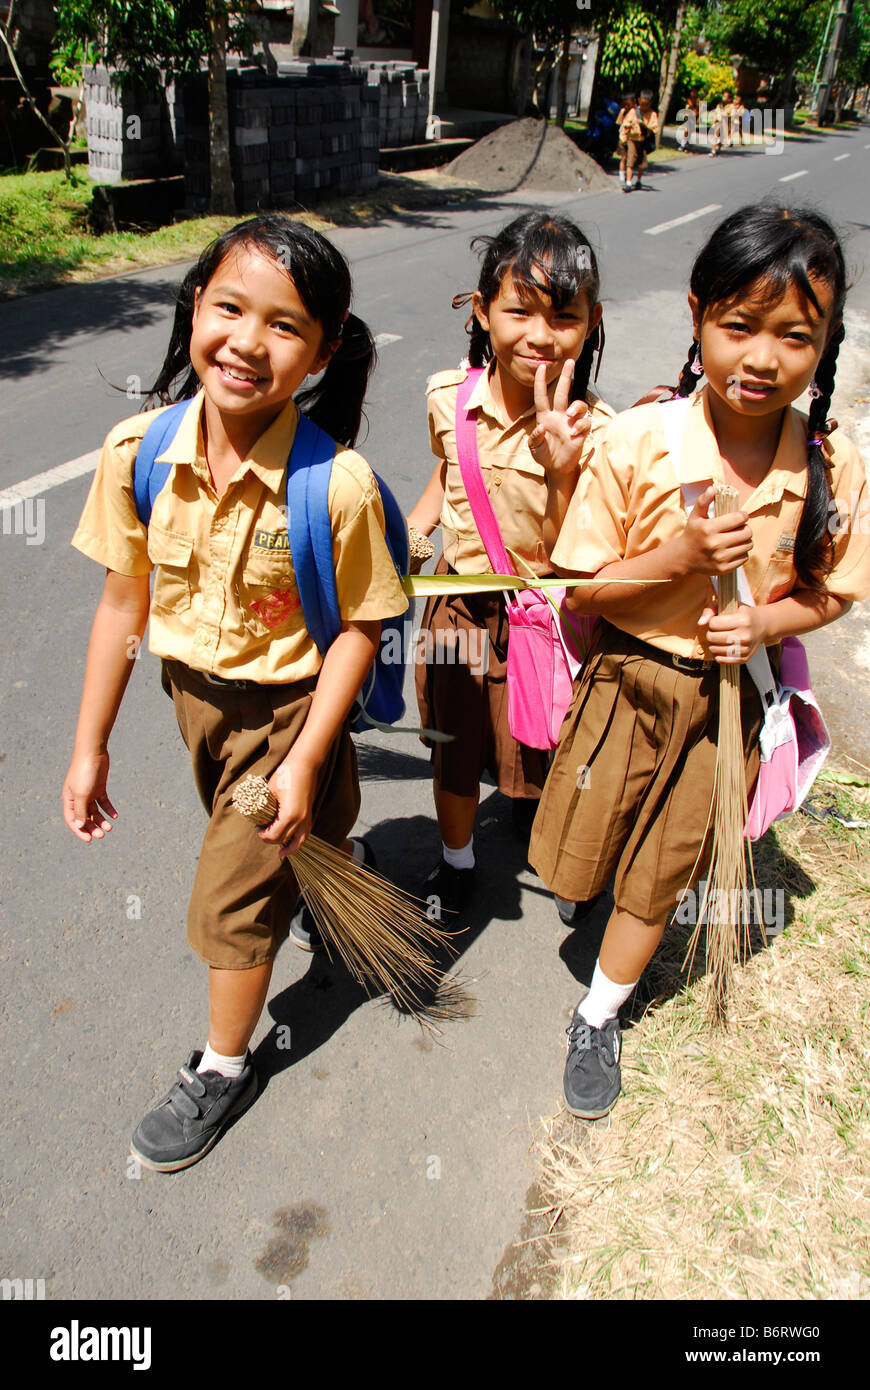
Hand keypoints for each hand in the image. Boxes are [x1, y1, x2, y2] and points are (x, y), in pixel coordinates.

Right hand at [63, 751, 117, 841]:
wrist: (93, 753)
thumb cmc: (84, 772)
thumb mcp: (82, 794)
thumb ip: (80, 810)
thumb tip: (79, 825)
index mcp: (69, 800)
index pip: (72, 820)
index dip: (79, 831)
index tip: (89, 840)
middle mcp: (77, 798)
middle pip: (84, 817)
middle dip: (92, 827)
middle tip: (102, 834)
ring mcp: (89, 793)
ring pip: (94, 811)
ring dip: (101, 820)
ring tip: (110, 827)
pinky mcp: (99, 788)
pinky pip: (103, 802)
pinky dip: (108, 809)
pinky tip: (115, 816)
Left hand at [257, 755, 316, 854]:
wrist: (304, 765)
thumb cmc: (285, 775)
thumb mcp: (270, 792)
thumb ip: (265, 808)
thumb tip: (257, 817)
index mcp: (289, 815)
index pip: (274, 835)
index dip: (263, 835)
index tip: (257, 829)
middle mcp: (300, 820)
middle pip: (283, 839)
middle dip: (271, 839)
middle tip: (262, 832)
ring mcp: (307, 818)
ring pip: (299, 841)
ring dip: (289, 848)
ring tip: (281, 853)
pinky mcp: (310, 814)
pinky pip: (306, 833)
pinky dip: (299, 840)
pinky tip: (292, 843)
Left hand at [529, 359, 590, 476]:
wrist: (558, 468)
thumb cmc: (544, 456)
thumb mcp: (536, 449)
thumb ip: (535, 439)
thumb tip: (540, 427)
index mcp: (544, 417)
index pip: (542, 396)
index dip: (540, 382)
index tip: (541, 366)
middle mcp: (558, 416)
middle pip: (562, 392)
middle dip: (567, 376)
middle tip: (569, 361)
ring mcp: (571, 422)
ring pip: (578, 404)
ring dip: (576, 407)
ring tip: (571, 416)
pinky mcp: (581, 430)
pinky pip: (585, 421)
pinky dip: (581, 426)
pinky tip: (575, 434)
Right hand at [677, 485, 752, 574]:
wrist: (683, 558)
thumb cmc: (692, 534)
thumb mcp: (695, 516)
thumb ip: (703, 501)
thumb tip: (712, 489)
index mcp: (709, 528)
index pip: (739, 518)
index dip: (743, 515)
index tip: (740, 516)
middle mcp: (715, 544)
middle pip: (746, 532)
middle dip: (746, 528)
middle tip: (740, 528)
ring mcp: (720, 558)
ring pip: (748, 545)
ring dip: (745, 540)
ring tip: (737, 538)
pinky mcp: (724, 568)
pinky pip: (744, 558)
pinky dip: (742, 552)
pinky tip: (734, 549)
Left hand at [697, 602, 767, 662]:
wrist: (764, 625)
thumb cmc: (743, 613)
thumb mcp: (730, 605)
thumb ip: (711, 609)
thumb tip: (701, 623)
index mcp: (743, 620)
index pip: (713, 624)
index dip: (712, 622)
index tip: (718, 620)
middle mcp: (745, 635)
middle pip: (712, 637)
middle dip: (710, 633)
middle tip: (716, 630)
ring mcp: (745, 648)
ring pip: (715, 649)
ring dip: (712, 644)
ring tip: (718, 638)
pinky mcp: (744, 658)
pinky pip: (721, 659)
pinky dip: (717, 654)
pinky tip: (721, 647)